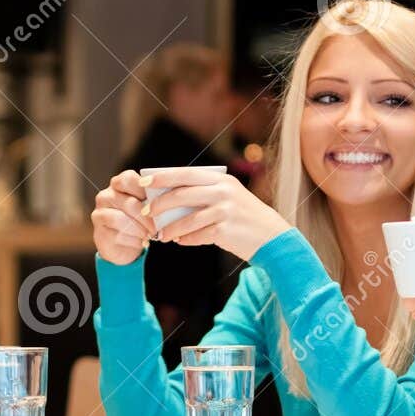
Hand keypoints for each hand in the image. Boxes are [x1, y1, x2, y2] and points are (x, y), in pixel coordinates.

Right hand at [92, 170, 153, 265]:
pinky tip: (142, 242)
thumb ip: (151, 200)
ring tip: (151, 235)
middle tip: (158, 227)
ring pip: (120, 219)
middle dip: (147, 217)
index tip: (157, 201)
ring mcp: (100, 213)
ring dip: (139, 230)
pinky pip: (118, 235)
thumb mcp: (146, 207)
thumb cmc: (138, 221)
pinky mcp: (100, 232)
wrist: (124, 245)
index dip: (144, 189)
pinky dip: (133, 240)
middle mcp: (106, 196)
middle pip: (128, 203)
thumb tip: (165, 201)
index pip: (128, 179)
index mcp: (118, 184)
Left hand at [143, 167, 291, 261]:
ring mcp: (225, 211)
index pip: (185, 174)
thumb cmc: (242, 217)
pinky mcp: (226, 230)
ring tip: (161, 235)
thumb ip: (202, 195)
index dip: (162, 177)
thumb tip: (167, 201)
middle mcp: (223, 191)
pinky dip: (186, 239)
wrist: (271, 237)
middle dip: (159, 203)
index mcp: (221, 179)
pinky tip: (180, 241)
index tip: (143, 181)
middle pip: (182, 194)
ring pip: (187, 219)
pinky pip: (198, 235)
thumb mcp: (227, 198)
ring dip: (170, 228)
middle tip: (145, 212)